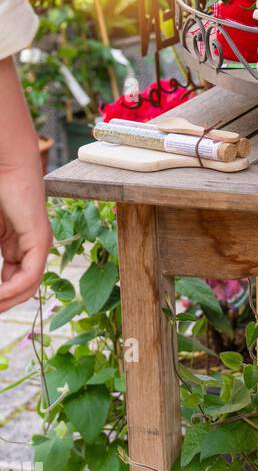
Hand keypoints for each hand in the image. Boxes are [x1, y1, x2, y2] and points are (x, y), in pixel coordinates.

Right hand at [0, 159, 51, 313]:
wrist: (6, 167)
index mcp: (18, 245)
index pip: (11, 282)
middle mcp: (33, 247)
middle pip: (21, 289)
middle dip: (1, 303)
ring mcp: (39, 244)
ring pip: (27, 288)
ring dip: (5, 301)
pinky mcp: (40, 239)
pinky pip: (30, 276)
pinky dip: (12, 290)